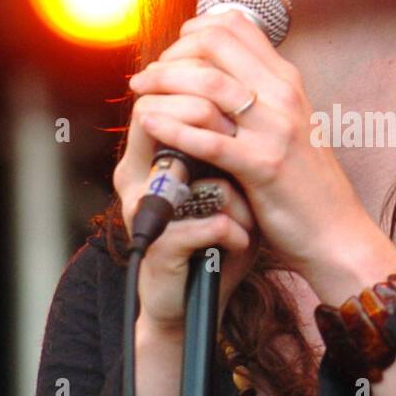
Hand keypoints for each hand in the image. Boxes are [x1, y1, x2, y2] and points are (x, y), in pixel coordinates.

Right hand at [114, 84, 259, 330]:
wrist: (192, 301)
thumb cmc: (214, 236)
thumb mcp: (222, 184)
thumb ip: (229, 143)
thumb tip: (256, 103)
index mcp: (152, 157)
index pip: (160, 100)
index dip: (202, 94)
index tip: (244, 119)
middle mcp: (140, 180)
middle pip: (161, 122)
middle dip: (215, 133)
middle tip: (248, 157)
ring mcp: (147, 213)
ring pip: (196, 177)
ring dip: (234, 197)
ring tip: (248, 212)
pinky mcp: (160, 248)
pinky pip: (210, 223)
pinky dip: (236, 233)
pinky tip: (241, 242)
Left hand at [127, 9, 392, 293]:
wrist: (335, 230)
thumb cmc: (305, 182)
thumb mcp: (289, 124)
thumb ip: (260, 96)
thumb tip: (216, 73)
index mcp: (287, 81)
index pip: (235, 26)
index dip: (193, 30)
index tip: (172, 52)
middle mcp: (282, 96)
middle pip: (215, 44)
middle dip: (171, 53)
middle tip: (148, 75)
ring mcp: (275, 129)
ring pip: (208, 83)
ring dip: (164, 82)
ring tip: (141, 93)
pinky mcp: (263, 166)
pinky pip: (208, 138)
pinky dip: (172, 126)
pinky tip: (150, 123)